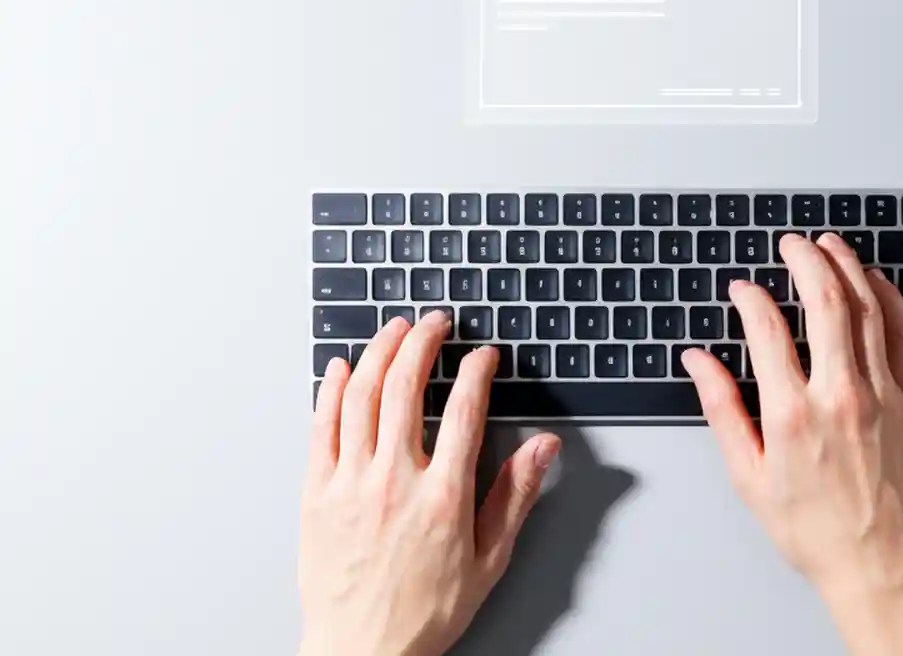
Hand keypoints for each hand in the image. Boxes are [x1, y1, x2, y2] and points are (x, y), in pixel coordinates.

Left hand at [299, 313, 560, 655]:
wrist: (361, 652)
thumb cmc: (423, 612)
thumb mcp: (489, 558)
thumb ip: (516, 495)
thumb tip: (543, 449)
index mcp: (442, 495)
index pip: (463, 410)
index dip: (475, 371)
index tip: (483, 354)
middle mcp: (394, 480)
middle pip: (404, 387)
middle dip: (422, 342)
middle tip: (434, 323)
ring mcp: (350, 483)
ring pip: (361, 396)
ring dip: (379, 352)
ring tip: (393, 330)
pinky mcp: (316, 493)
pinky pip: (320, 427)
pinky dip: (330, 390)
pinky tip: (341, 369)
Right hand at [682, 233, 902, 655]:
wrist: (878, 562)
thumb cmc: (812, 529)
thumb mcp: (747, 475)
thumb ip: (722, 409)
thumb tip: (698, 361)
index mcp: (791, 414)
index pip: (767, 328)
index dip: (750, 298)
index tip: (742, 288)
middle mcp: (839, 395)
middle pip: (824, 301)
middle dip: (804, 259)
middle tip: (791, 243)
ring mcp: (882, 394)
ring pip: (866, 308)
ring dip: (846, 266)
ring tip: (829, 245)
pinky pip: (902, 334)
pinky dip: (887, 299)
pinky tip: (874, 283)